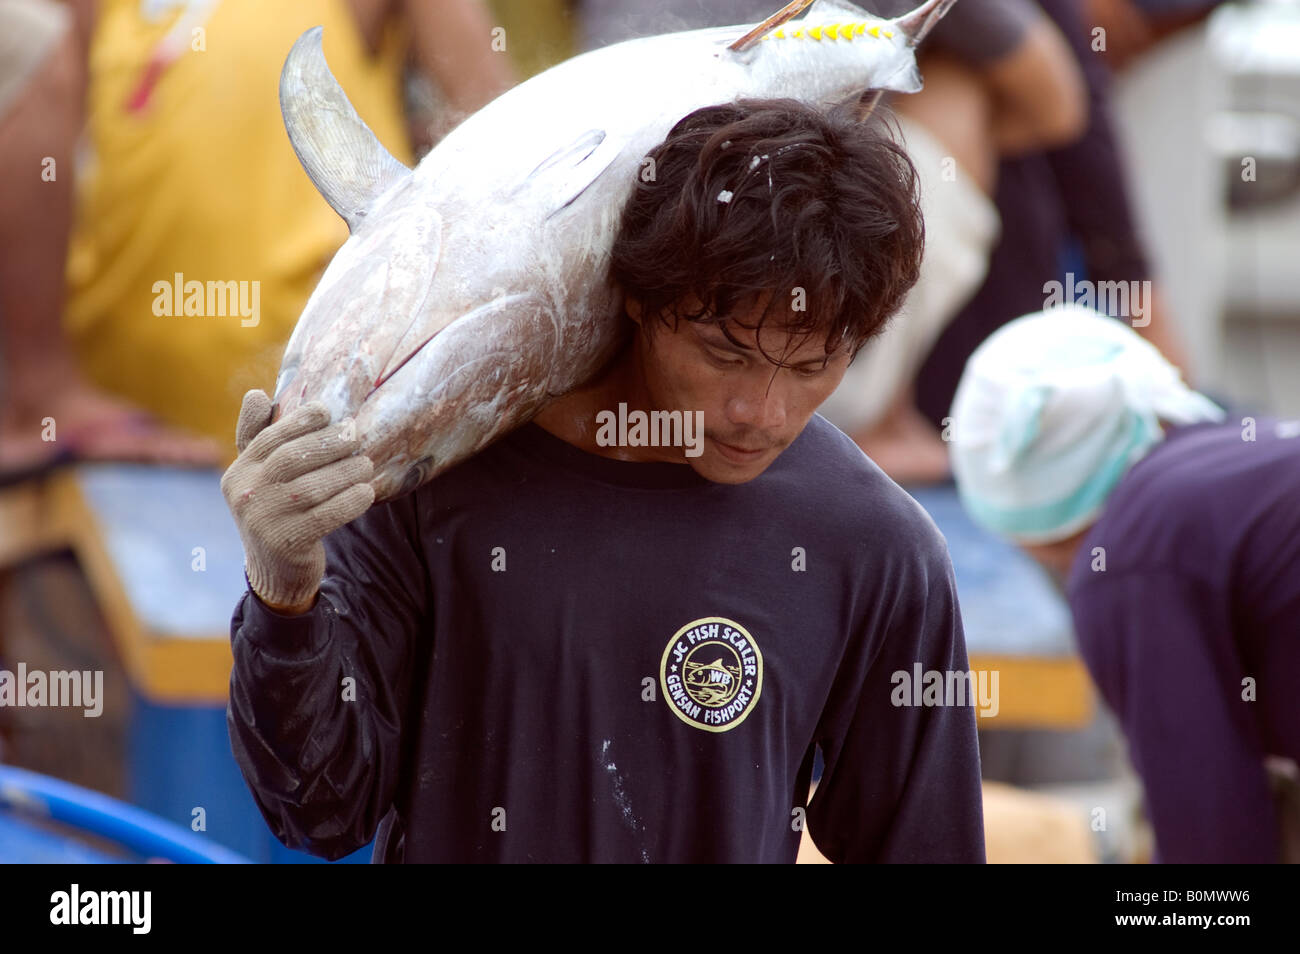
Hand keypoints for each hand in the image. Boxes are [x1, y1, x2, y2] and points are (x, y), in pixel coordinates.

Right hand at [220, 390, 373, 613]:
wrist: (276, 571)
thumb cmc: (276, 511)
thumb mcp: (261, 476)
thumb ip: (259, 436)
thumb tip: (257, 393)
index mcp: (239, 471)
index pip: (269, 438)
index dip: (299, 421)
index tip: (327, 411)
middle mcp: (246, 494)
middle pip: (291, 459)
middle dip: (327, 443)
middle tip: (355, 435)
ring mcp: (264, 521)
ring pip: (312, 488)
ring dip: (346, 472)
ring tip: (366, 465)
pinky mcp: (287, 543)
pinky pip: (325, 516)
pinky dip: (349, 501)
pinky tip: (366, 492)